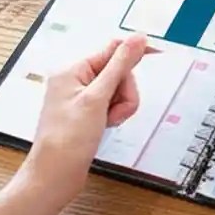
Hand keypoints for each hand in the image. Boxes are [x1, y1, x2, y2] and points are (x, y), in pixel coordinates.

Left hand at [23, 34, 150, 201]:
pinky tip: (107, 125)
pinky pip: (113, 103)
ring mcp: (82, 97)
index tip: (159, 53)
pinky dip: (116, 113)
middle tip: (114, 111)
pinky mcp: (88, 112)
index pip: (112, 50)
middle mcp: (75, 80)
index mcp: (72, 70)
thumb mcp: (97, 99)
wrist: (55, 176)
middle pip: (119, 72)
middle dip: (125, 92)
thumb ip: (120, 66)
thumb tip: (138, 38)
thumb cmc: (68, 139)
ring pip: (120, 90)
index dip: (134, 53)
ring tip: (109, 121)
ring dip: (122, 106)